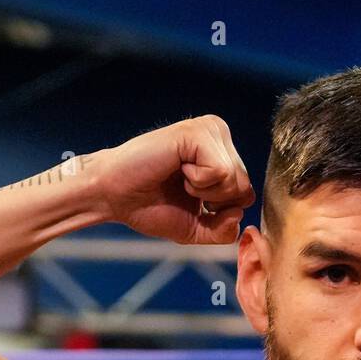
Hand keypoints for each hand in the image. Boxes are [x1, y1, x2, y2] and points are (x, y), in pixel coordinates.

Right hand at [95, 115, 255, 244]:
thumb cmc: (150, 207)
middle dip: (213, 202)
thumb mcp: (196, 229)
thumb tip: (238, 215)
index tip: (190, 199)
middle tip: (181, 188)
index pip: (247, 194)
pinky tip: (176, 169)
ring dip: (203, 191)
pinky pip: (220, 172)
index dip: (220, 211)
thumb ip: (224, 230)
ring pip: (235, 180)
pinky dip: (197, 182)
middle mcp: (218, 135)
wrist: (113, 197)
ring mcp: (209, 129)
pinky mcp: (197, 131)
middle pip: (244, 187)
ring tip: (178, 177)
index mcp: (222, 153)